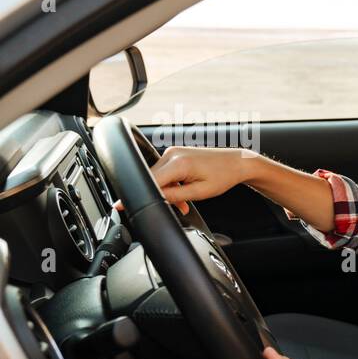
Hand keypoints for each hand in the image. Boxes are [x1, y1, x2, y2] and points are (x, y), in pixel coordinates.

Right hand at [112, 145, 252, 215]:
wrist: (236, 162)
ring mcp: (172, 152)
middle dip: (163, 196)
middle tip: (181, 207)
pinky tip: (184, 192)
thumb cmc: (223, 176)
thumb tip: (157, 200)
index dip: (136, 194)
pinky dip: (171, 185)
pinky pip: (164, 172)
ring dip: (168, 192)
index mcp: (179, 163)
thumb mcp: (200, 192)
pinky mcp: (174, 154)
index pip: (149, 180)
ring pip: (158, 177)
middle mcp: (172, 154)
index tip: (121, 204)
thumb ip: (176, 196)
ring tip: (186, 201)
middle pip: (153, 180)